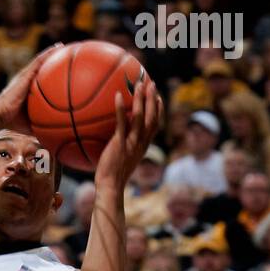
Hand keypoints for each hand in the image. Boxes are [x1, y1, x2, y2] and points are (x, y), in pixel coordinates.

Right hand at [0, 46, 62, 133]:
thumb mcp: (30, 125)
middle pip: (40, 68)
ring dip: (51, 53)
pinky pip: (39, 61)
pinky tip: (58, 48)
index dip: (49, 76)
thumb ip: (41, 127)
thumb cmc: (11, 122)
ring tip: (62, 46)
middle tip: (64, 56)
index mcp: (26, 91)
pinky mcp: (24, 74)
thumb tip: (53, 138)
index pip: (39, 81)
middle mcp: (26, 80)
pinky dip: (48, 54)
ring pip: (40, 60)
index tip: (60, 73)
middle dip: (51, 61)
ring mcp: (25, 76)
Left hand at [95, 75, 162, 192]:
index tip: (159, 99)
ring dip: (141, 99)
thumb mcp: (122, 159)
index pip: (155, 126)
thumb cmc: (112, 176)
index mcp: (143, 146)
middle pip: (152, 117)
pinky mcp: (120, 144)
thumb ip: (123, 146)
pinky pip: (122, 123)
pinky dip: (121, 109)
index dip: (158, 111)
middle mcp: (141, 143)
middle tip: (152, 83)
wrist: (110, 187)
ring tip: (140, 84)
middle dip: (153, 99)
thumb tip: (116, 138)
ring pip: (140, 117)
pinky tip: (118, 96)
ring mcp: (132, 143)